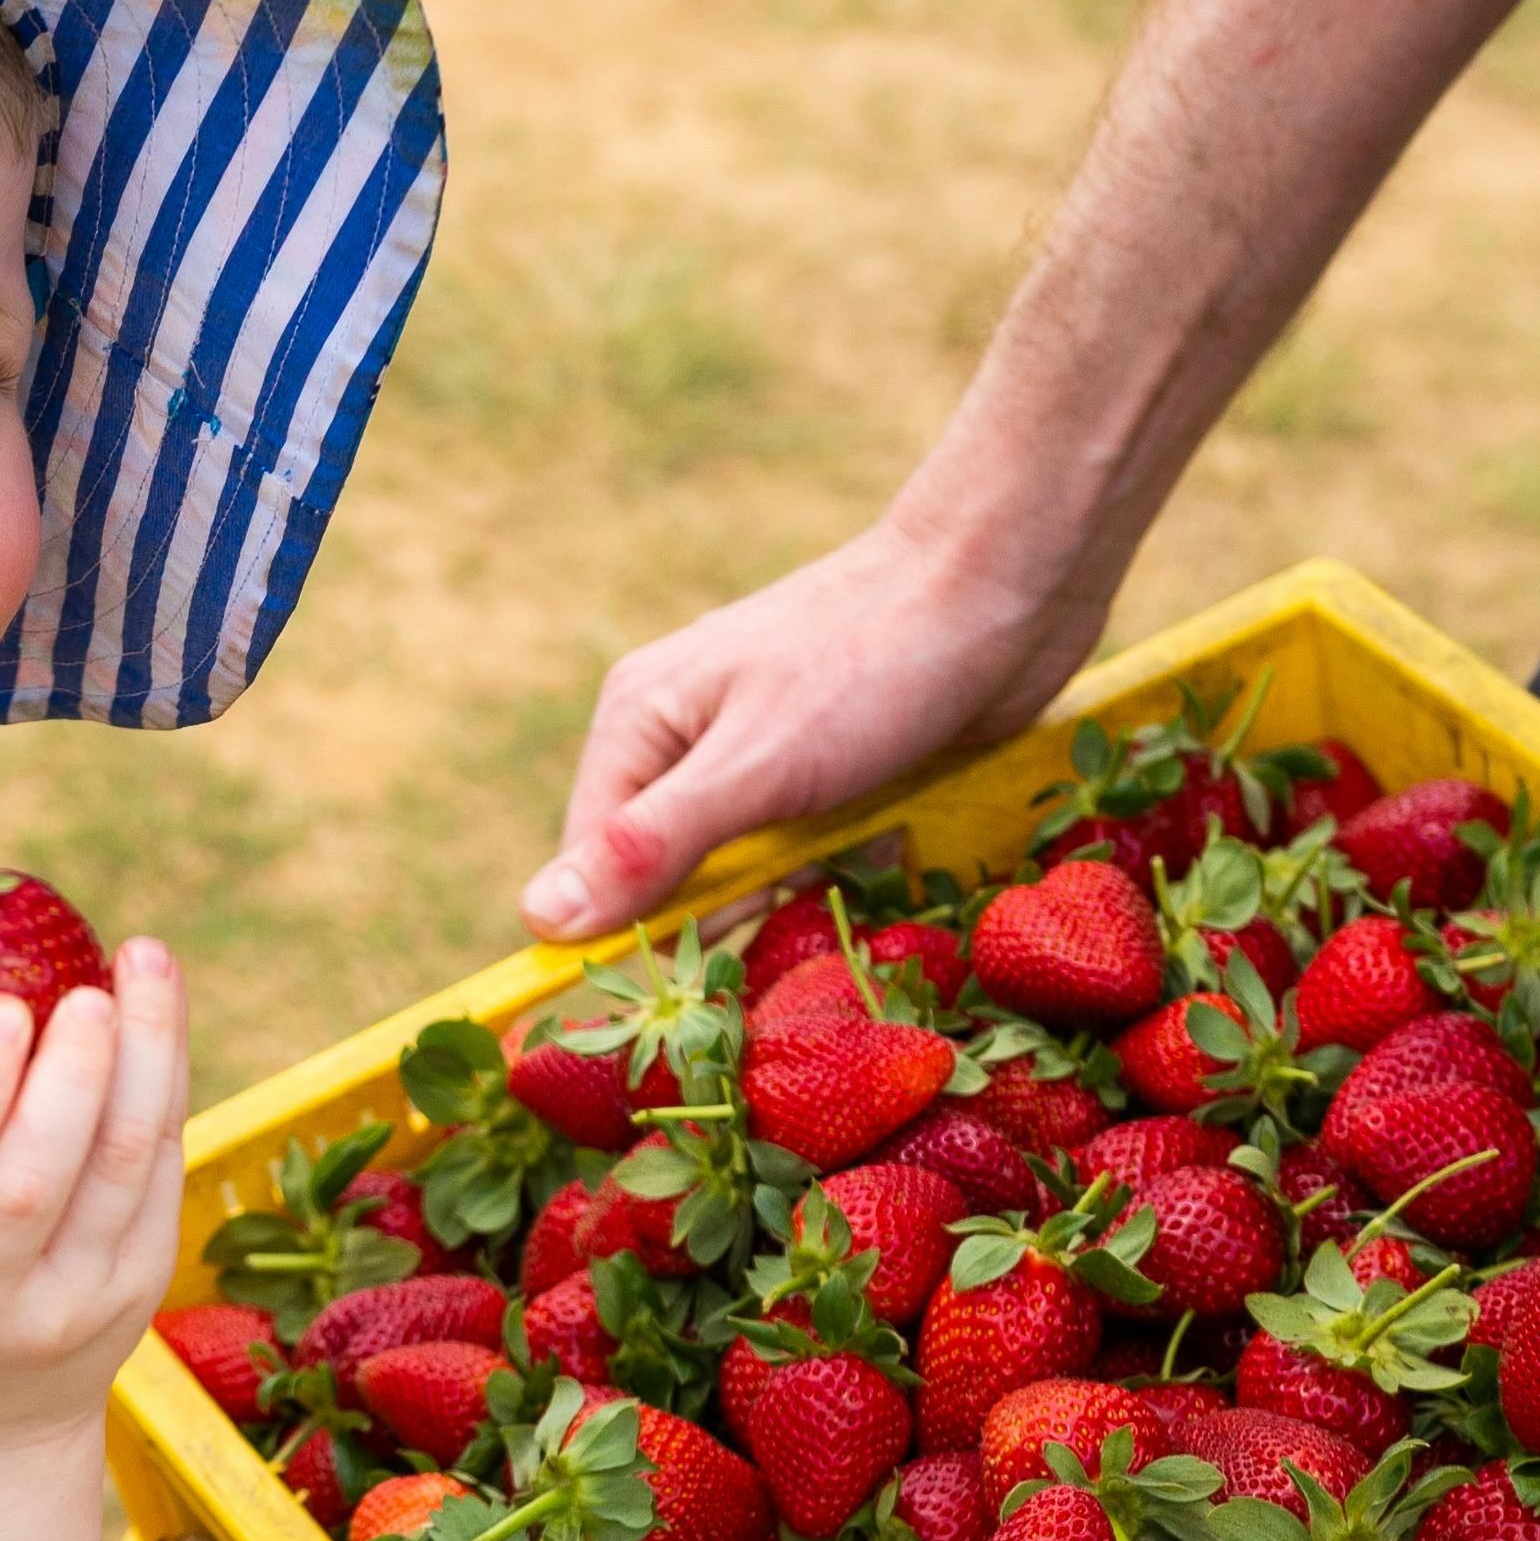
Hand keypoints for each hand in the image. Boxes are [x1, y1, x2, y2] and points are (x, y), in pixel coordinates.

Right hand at [0, 939, 188, 1453]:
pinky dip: (166, 1089)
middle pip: (31, 1181)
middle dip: (68, 1075)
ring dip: (142, 1062)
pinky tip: (160, 1022)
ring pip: (116, 1173)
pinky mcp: (137, 1295)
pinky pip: (159, 1179)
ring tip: (144, 968)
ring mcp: (67, 1305)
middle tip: (85, 990)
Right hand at [517, 511, 1102, 941]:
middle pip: (671, 878)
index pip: (592, 869)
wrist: (1001, 584)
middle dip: (741, 906)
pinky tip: (893, 833)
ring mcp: (754, 754)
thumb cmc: (871, 666)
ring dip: (805, 885)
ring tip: (864, 845)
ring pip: (749, 873)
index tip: (714, 956)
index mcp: (637, 723)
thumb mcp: (754, 768)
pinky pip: (809, 852)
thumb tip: (537, 920)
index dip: (639, 927)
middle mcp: (682, 740)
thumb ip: (650, 847)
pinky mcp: (822, 769)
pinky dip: (848, 860)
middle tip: (808, 887)